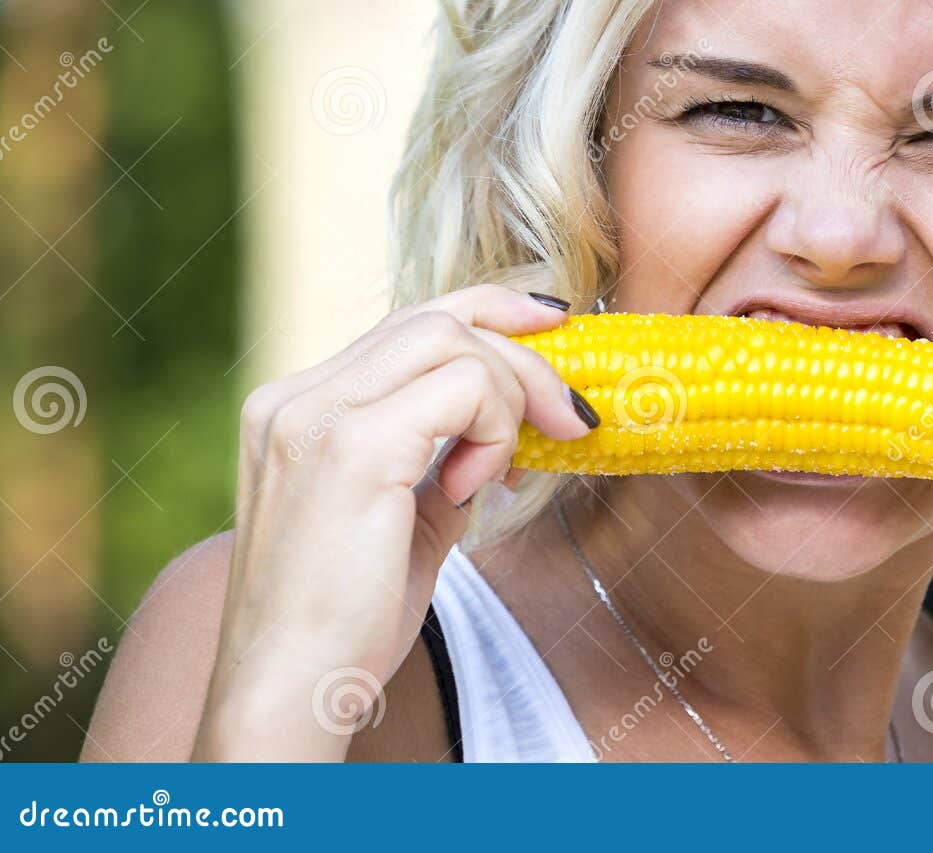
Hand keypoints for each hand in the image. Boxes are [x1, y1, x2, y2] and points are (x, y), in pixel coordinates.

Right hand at [194, 285, 594, 759]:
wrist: (289, 694)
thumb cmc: (342, 626)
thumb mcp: (399, 523)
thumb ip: (438, 467)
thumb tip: (499, 438)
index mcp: (296, 408)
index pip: (406, 322)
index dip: (489, 311)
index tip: (554, 326)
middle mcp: (295, 398)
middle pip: (437, 319)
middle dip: (522, 358)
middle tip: (569, 420)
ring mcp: (314, 415)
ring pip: (453, 342)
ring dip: (509, 399)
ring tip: (503, 473)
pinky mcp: (350, 447)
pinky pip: (462, 388)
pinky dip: (493, 429)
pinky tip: (478, 487)